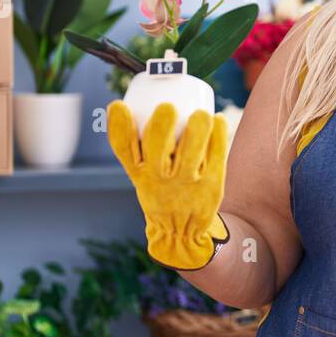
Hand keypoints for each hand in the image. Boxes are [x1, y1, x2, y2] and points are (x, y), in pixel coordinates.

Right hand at [108, 100, 230, 270]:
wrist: (182, 231)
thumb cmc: (160, 191)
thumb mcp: (140, 175)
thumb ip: (129, 146)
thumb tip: (116, 106)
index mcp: (139, 173)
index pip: (123, 148)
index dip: (118, 126)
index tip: (120, 105)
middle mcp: (160, 180)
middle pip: (157, 149)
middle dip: (161, 126)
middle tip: (168, 106)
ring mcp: (187, 184)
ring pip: (191, 152)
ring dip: (197, 129)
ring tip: (200, 113)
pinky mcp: (211, 186)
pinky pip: (216, 157)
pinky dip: (218, 135)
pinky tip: (219, 120)